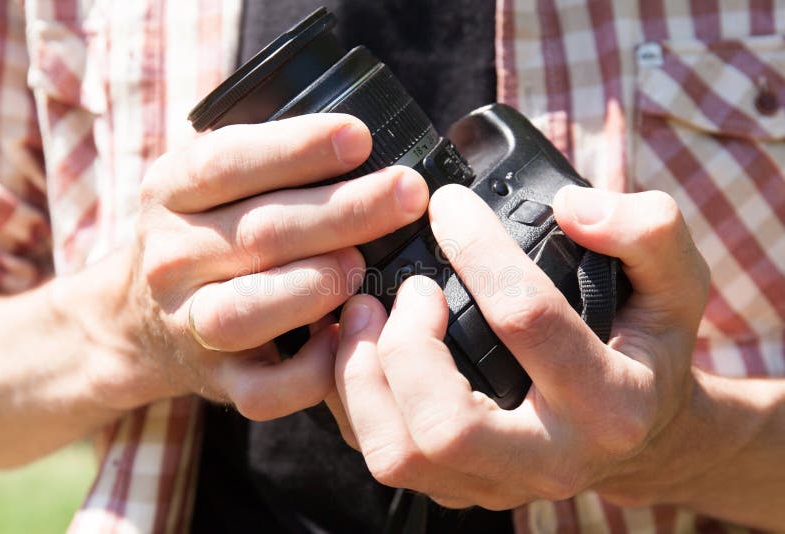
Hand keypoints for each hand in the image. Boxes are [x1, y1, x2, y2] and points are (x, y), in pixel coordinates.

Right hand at [125, 113, 428, 418]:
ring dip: (314, 287)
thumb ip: (264, 163)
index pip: (228, 163)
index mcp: (170, 193)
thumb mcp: (207, 184)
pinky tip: (342, 340)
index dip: (298, 149)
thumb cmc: (204, 238)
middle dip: (345, 211)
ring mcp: (190, 325)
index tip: (360, 138)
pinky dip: (310, 372)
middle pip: (260, 233)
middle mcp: (173, 259)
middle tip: (407, 194)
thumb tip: (363, 145)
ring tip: (362, 265)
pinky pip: (265, 390)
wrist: (143, 321)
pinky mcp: (217, 381)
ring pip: (246, 312)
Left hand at [332, 184, 711, 508]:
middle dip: (404, 345)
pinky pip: (381, 451)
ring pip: (398, 453)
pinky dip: (348, 393)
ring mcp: (495, 483)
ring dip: (360, 375)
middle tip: (404, 288)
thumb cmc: (647, 347)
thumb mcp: (676, 283)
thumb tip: (572, 207)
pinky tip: (355, 342)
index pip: (526, 321)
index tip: (447, 205)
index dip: (477, 250)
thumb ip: (647, 231)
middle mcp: (549, 461)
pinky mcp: (456, 486)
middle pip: (445, 427)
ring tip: (361, 312)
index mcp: (610, 405)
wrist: (640, 433)